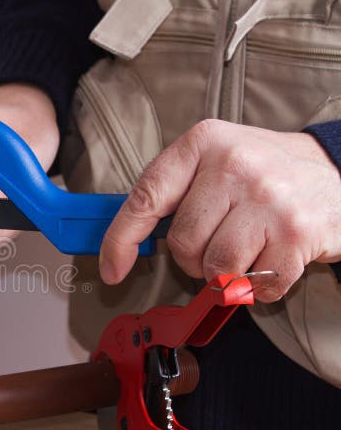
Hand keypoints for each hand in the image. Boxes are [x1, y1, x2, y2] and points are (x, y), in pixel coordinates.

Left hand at [99, 119, 340, 301]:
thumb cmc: (265, 174)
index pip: (146, 197)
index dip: (121, 240)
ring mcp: (268, 198)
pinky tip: (274, 258)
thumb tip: (123, 243)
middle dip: (195, 258)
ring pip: (216, 267)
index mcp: (203, 143)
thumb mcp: (214, 162)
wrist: (338, 172)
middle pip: (184, 243)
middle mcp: (234, 164)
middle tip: (221, 241)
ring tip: (249, 248)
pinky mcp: (297, 232)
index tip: (111, 269)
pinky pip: (256, 285)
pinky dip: (260, 286)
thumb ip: (172, 193)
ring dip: (227, 274)